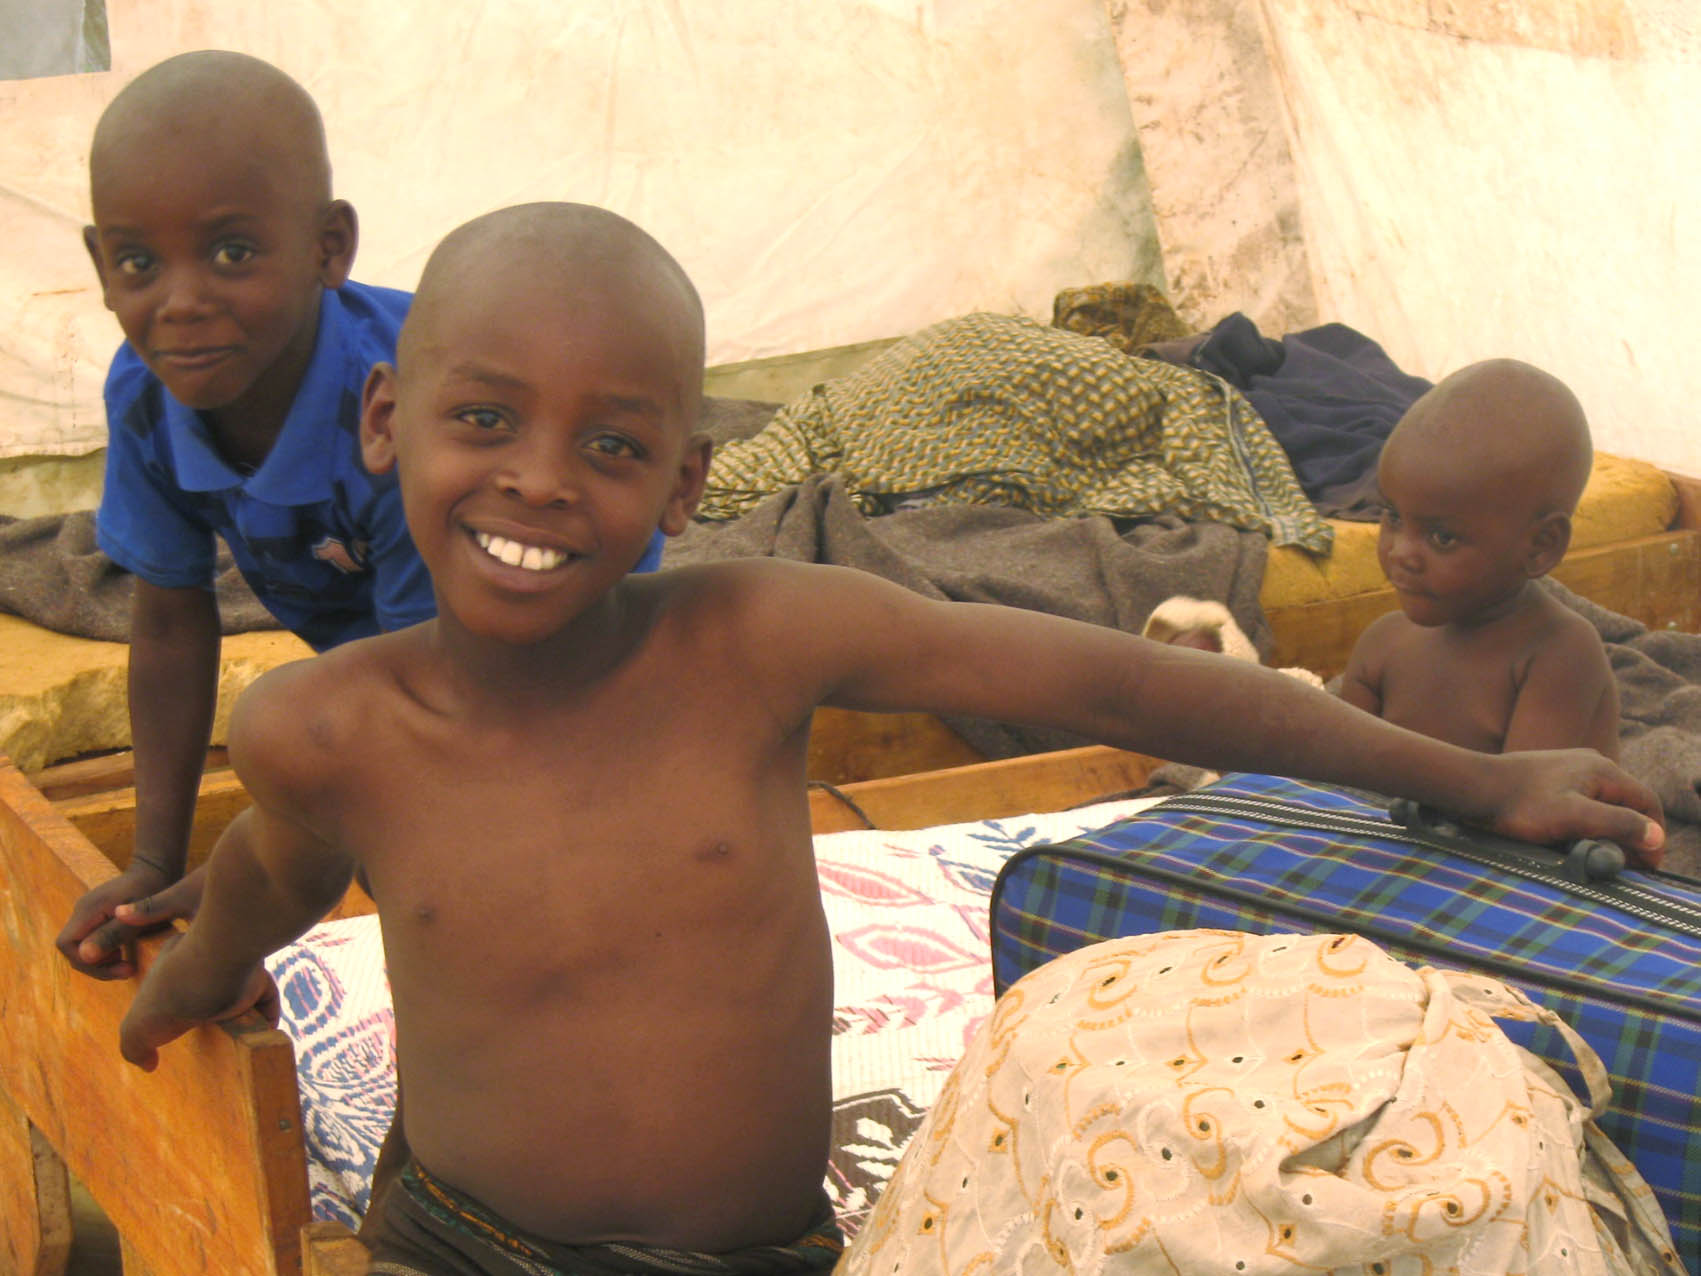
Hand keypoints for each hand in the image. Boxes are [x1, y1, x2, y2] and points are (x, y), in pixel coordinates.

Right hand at [56, 860, 199, 978]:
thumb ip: (112, 934)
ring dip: (102, 961)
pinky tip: (126, 955)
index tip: (120, 966)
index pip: (66, 945)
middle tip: (127, 970)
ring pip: (83, 946)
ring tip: (128, 965)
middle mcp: (82, 911)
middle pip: (73, 949)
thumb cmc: (153, 888)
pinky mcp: (98, 915)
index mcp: (87, 910)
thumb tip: (84, 956)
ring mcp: (89, 913)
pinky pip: (93, 939)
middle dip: (96, 966)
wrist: (158, 866)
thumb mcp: (139, 914)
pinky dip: (106, 952)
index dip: (87, 962)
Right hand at [119, 936, 277, 1071]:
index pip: (171, 988)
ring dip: (240, 1018)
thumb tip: (148, 1065)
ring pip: (240, 995)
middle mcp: (205, 967)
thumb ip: (135, 1048)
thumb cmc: (166, 1000)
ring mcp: (233, 971)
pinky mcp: (257, 979)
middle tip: (211, 1044)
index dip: (172, 1010)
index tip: (177, 1036)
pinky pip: (266, 998)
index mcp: (172, 971)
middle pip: (208, 991)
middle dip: (210, 1015)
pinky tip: (258, 1040)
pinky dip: (265, 1018)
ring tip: (236, 1046)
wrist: (207, 975)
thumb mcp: (136, 1029)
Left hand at [1483, 751, 1665, 868]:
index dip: (1653, 835)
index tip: (1648, 864)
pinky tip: (1576, 839)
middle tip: (1627, 864)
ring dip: (1609, 829)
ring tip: (1602, 854)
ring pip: (1604, 803)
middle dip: (1632, 834)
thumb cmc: (1521, 803)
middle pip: (1628, 803)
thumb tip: (1657, 837)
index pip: (1647, 803)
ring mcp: (1570, 769)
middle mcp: (1591, 764)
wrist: (1475, 787)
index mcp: (1603, 770)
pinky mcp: (1551, 778)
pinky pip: (1582, 802)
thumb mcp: (1574, 818)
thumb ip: (1617, 825)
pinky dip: (1588, 822)